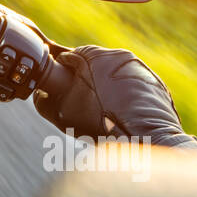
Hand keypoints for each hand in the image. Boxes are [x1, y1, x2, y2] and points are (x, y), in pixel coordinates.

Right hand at [34, 46, 196, 152]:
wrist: (147, 140)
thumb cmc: (102, 126)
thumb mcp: (62, 115)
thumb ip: (44, 100)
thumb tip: (40, 94)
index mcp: (96, 56)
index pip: (71, 56)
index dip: (63, 72)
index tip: (61, 88)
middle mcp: (120, 56)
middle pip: (95, 65)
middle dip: (86, 80)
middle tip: (82, 104)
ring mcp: (141, 69)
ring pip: (115, 75)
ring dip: (107, 88)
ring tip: (104, 113)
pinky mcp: (156, 84)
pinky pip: (134, 86)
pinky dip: (127, 96)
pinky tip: (122, 115)